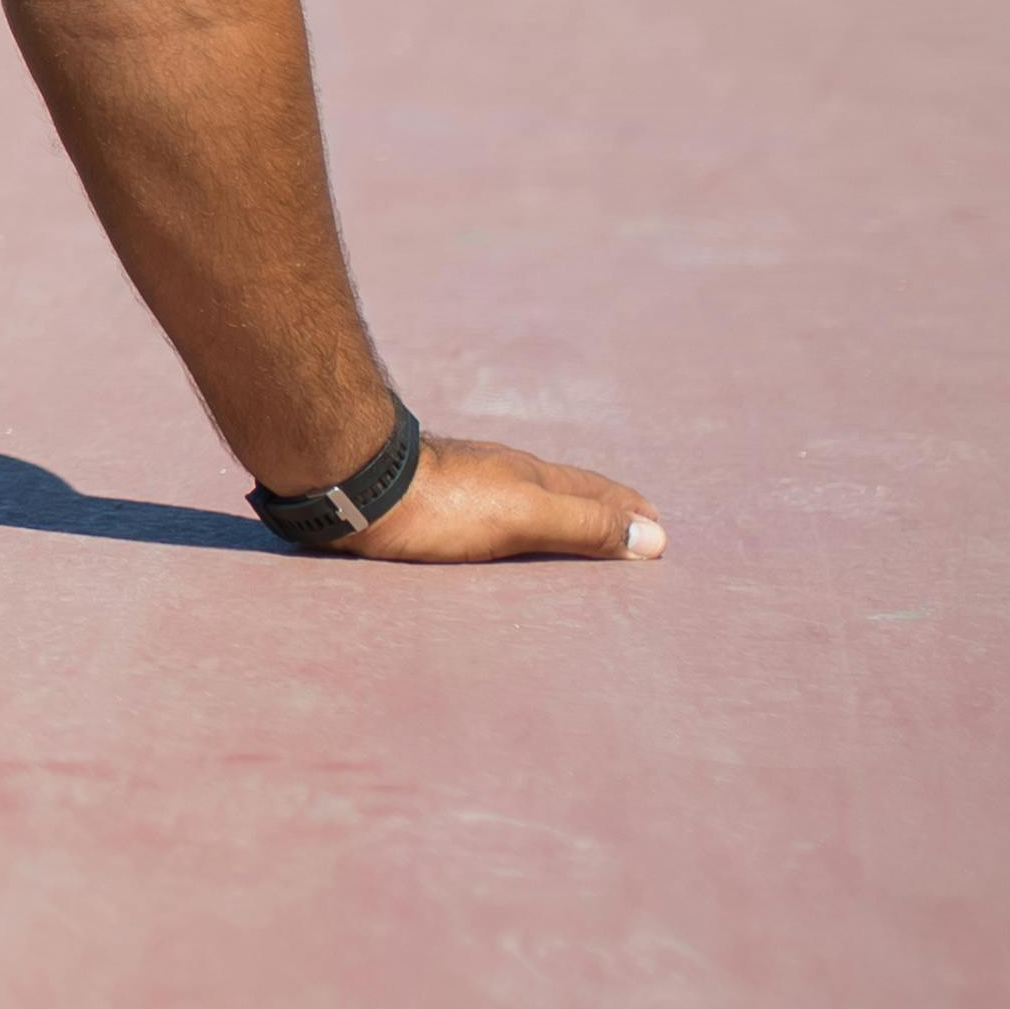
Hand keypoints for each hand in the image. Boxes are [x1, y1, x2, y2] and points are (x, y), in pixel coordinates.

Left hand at [340, 432, 664, 564]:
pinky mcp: (425, 493)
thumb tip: (656, 537)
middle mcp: (501, 470)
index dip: (625, 507)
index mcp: (531, 477)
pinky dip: (512, 513)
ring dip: (555, 505)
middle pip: (561, 486)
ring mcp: (462, 477)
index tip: (655, 517)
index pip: (592, 492)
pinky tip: (490, 516)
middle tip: (627, 514)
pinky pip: (486, 504)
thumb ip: (585, 526)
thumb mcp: (523, 517)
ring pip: (523, 491)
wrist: (353, 482)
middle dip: (597, 502)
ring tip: (569, 515)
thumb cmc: (441, 505)